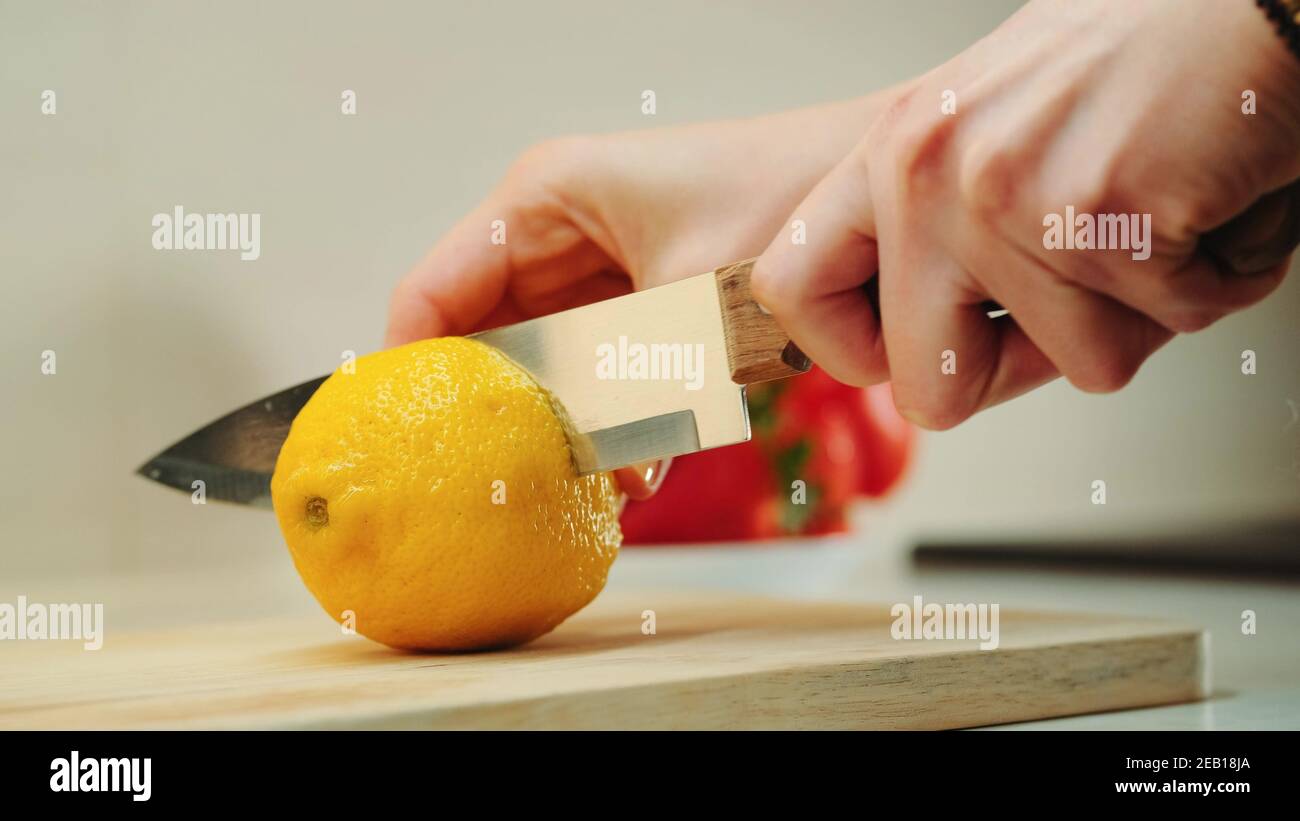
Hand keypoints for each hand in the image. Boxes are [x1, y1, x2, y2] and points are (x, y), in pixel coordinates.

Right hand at [384, 92, 896, 494]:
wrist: (867, 199)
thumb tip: (589, 476)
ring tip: (572, 486)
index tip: (410, 449)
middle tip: (496, 486)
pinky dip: (606, 419)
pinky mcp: (632, 301)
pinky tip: (632, 470)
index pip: (434, 291)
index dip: (410, 373)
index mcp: (543, 200)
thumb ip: (625, 392)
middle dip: (494, 413)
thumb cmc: (788, 206)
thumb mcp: (694, 306)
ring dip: (556, 425)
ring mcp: (593, 267)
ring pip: (538, 362)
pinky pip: (593, 369)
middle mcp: (554, 230)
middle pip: (482, 338)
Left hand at [752, 0, 1299, 429]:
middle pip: (928, 392)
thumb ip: (939, 223)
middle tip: (1086, 294)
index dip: (859, 350)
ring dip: (1149, 308)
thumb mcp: (990, 125)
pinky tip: (1215, 195)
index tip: (917, 344)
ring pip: (1084, 364)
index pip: (789, 290)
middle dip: (1024, 368)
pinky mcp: (1098, 217)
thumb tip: (917, 339)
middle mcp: (926, 174)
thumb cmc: (1137, 56)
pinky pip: (1171, 322)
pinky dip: (1220, 276)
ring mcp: (1004, 198)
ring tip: (1168, 207)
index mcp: (891, 151)